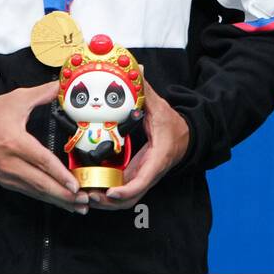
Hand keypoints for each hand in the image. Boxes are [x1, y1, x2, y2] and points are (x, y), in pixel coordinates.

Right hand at [0, 81, 89, 214]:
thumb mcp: (17, 99)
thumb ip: (42, 93)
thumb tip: (62, 85)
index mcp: (15, 142)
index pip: (41, 161)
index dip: (59, 174)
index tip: (75, 184)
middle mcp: (10, 163)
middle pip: (40, 183)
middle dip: (63, 194)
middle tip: (84, 200)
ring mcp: (7, 175)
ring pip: (35, 191)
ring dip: (57, 200)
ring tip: (78, 206)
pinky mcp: (4, 181)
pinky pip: (28, 192)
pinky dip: (45, 198)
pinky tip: (59, 201)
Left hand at [96, 70, 189, 210]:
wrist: (187, 136)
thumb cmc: (173, 124)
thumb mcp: (160, 107)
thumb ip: (145, 90)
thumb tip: (136, 70)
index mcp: (158, 157)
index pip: (143, 179)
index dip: (126, 190)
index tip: (111, 191)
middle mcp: (151, 172)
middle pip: (131, 198)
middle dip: (109, 202)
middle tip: (88, 195)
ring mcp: (145, 177)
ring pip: (126, 199)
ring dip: (107, 202)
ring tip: (87, 195)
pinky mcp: (138, 177)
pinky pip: (124, 192)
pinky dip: (109, 195)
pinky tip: (94, 189)